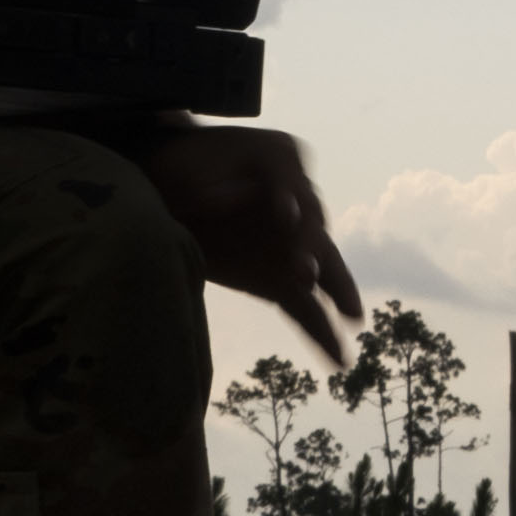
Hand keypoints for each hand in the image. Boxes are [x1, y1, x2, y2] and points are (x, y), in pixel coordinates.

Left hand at [135, 124, 352, 365]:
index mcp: (277, 157)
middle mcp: (295, 198)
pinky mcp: (279, 278)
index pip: (288, 179)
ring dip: (334, 291)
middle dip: (310, 251)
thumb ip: (203, 182)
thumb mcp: (183, 165)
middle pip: (312, 225)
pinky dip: (322, 332)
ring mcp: (291, 241)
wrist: (165, 190)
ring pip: (321, 266)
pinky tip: (340, 359)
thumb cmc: (178, 168)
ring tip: (351, 318)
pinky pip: (305, 306)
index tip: (285, 217)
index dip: (288, 198)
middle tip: (304, 273)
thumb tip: (221, 198)